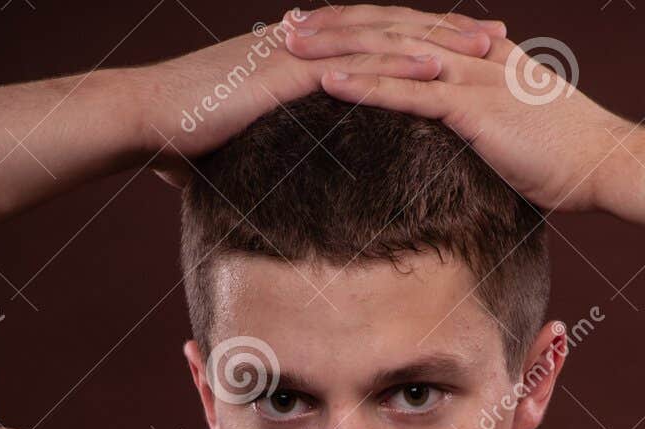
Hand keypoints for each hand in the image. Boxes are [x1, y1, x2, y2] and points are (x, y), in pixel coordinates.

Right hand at [131, 7, 505, 187]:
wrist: (145, 120)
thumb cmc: (183, 136)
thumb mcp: (241, 141)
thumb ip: (267, 151)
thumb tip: (272, 182)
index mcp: (302, 53)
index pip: (374, 40)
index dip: (421, 41)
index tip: (466, 51)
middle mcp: (307, 41)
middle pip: (391, 28)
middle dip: (448, 31)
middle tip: (499, 38)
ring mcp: (298, 52)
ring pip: (382, 38)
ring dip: (437, 40)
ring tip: (485, 48)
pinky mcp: (285, 72)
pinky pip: (353, 65)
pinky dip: (394, 62)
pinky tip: (432, 67)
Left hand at [282, 4, 633, 213]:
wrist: (608, 163)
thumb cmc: (571, 160)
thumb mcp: (522, 132)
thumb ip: (489, 123)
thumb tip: (469, 139)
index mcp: (482, 58)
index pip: (412, 34)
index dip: (365, 28)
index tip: (323, 29)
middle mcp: (473, 56)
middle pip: (393, 31)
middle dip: (337, 26)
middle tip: (288, 24)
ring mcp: (474, 78)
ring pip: (392, 54)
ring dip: (338, 48)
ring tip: (291, 45)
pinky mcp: (475, 109)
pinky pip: (410, 93)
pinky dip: (366, 84)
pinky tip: (328, 81)